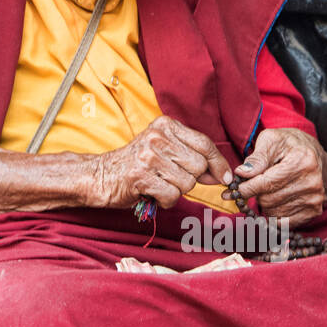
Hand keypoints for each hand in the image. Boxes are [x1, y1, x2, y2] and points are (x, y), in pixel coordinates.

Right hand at [91, 115, 232, 209]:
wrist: (101, 175)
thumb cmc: (138, 164)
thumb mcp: (165, 150)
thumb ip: (192, 157)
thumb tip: (223, 174)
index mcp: (165, 125)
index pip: (204, 143)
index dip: (219, 163)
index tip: (226, 177)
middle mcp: (157, 137)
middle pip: (198, 165)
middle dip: (191, 179)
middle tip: (172, 178)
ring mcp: (147, 156)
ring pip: (187, 183)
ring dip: (177, 191)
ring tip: (159, 184)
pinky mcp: (139, 176)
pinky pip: (172, 196)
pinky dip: (167, 201)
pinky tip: (154, 194)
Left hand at [226, 128, 326, 225]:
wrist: (313, 154)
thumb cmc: (288, 145)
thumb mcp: (271, 140)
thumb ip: (256, 157)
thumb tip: (241, 173)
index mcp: (301, 161)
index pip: (267, 183)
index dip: (246, 189)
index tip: (231, 192)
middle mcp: (312, 182)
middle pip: (269, 200)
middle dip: (255, 194)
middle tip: (253, 186)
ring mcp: (315, 198)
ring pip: (275, 212)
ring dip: (264, 204)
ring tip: (267, 190)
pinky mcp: (314, 210)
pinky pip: (285, 222)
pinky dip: (274, 214)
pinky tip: (274, 201)